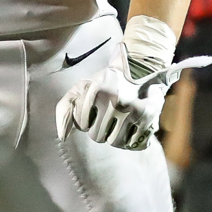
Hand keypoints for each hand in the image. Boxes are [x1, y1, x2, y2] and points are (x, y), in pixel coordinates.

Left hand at [55, 54, 211, 151]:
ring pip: (114, 142)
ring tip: (116, 123)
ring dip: (113, 136)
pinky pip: (132, 143)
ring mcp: (133, 109)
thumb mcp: (82, 87)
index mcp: (96, 90)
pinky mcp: (148, 116)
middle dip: (98, 131)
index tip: (92, 112)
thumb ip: (65, 108)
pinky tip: (129, 127)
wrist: (137, 69)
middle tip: (105, 119)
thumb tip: (62, 137)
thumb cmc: (105, 83)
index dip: (84, 121)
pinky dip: (128, 139)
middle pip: (97, 136)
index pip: (82, 124)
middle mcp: (115, 100)